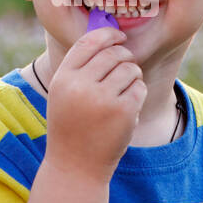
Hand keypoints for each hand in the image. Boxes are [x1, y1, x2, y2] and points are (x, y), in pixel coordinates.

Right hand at [42, 28, 145, 180]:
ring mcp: (102, 99)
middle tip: (128, 67)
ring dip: (133, 76)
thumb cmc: (72, 127)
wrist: (76, 167)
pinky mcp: (123, 112)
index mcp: (63, 78)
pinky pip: (140, 88)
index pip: (88, 42)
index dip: (108, 35)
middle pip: (113, 54)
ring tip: (126, 91)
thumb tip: (109, 36)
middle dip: (125, 57)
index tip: (120, 37)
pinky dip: (139, 93)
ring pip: (130, 69)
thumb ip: (80, 68)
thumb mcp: (64, 94)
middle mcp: (80, 85)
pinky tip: (130, 106)